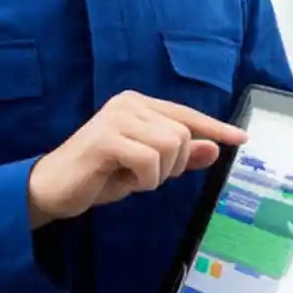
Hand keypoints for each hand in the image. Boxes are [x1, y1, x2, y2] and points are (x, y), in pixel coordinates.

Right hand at [27, 91, 247, 227]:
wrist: (51, 189)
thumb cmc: (98, 176)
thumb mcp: (147, 169)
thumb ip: (180, 157)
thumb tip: (215, 148)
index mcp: (139, 105)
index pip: (187, 115)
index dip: (216, 128)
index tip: (241, 139)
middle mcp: (129, 103)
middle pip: (183, 135)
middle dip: (173, 166)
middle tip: (143, 177)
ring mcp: (117, 117)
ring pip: (171, 146)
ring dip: (156, 175)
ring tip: (130, 177)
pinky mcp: (106, 137)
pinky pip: (149, 161)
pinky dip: (143, 180)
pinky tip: (121, 180)